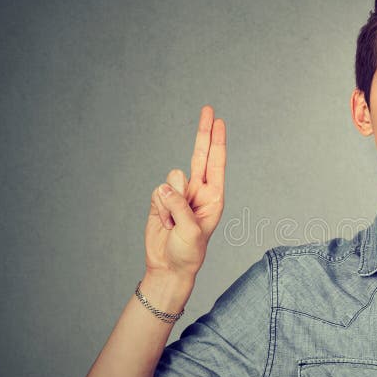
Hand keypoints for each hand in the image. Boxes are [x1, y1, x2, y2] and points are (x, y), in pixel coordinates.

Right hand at [144, 105, 225, 278]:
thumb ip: (179, 207)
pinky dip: (159, 209)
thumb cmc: (188, 253)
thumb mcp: (191, 232)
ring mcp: (179, 195)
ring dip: (170, 202)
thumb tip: (165, 187)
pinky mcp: (161, 200)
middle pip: (200, 155)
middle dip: (203, 133)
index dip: (216, 141)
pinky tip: (164, 223)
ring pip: (172, 178)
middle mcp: (198, 192)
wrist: (168, 267)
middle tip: (208, 109)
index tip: (219, 121)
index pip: (216, 163)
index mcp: (214, 197)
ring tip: (173, 223)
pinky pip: (157, 192)